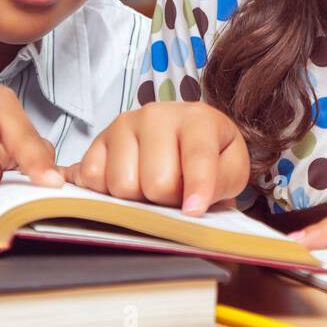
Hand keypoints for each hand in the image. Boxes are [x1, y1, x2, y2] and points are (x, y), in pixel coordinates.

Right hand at [61, 101, 248, 215]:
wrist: (183, 136)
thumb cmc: (210, 155)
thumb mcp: (232, 168)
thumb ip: (222, 183)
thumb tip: (191, 207)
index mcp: (197, 118)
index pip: (198, 156)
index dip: (197, 189)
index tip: (194, 211)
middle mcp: (156, 114)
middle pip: (157, 182)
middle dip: (167, 199)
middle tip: (175, 192)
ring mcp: (123, 124)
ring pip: (123, 186)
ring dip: (138, 198)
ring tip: (151, 185)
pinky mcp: (98, 140)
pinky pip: (93, 179)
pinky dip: (108, 192)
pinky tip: (128, 180)